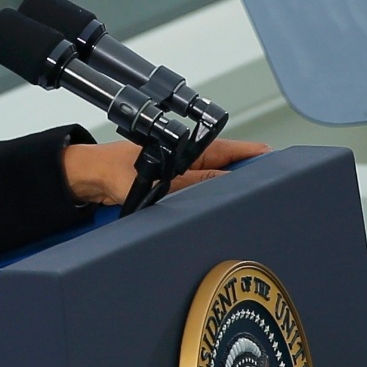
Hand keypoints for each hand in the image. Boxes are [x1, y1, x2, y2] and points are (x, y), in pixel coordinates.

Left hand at [60, 138, 268, 205]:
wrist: (89, 180)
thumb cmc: (114, 169)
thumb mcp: (156, 178)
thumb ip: (189, 183)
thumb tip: (224, 183)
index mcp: (186, 150)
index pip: (230, 151)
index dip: (254, 156)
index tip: (277, 163)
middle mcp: (187, 162)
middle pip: (228, 170)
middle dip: (248, 179)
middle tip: (271, 193)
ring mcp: (181, 177)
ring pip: (215, 185)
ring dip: (228, 194)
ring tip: (251, 206)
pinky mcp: (172, 192)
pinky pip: (199, 197)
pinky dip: (210, 204)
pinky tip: (219, 215)